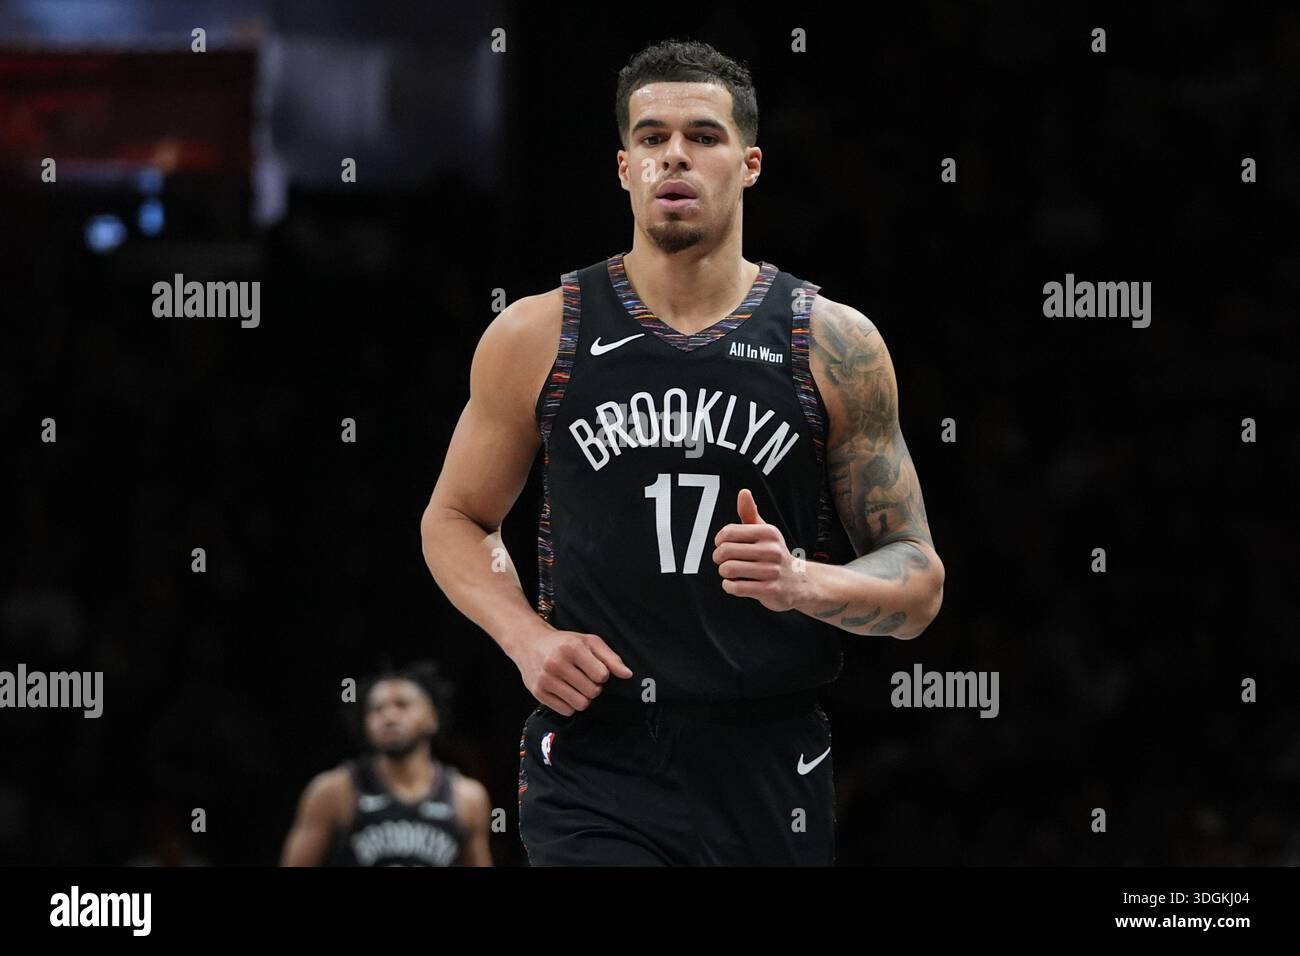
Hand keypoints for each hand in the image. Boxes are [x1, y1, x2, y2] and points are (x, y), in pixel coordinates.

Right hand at [512, 625, 632, 715]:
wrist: (529, 643)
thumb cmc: (564, 642)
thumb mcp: (589, 642)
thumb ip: (610, 658)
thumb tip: (628, 675)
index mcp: (572, 648)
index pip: (602, 675)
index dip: (601, 674)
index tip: (593, 669)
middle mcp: (557, 663)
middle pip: (592, 692)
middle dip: (593, 687)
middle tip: (583, 678)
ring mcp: (545, 679)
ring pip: (580, 704)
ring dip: (582, 698)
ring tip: (575, 686)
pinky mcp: (538, 692)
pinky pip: (566, 711)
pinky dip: (569, 704)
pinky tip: (564, 691)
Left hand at [712, 488, 803, 612]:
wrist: (799, 582)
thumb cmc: (776, 554)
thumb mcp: (765, 531)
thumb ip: (750, 512)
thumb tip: (743, 493)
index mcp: (768, 533)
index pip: (728, 532)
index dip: (719, 540)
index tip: (722, 545)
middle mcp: (771, 550)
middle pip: (725, 551)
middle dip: (719, 558)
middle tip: (723, 560)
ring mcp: (771, 571)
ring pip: (729, 569)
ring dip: (724, 572)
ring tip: (730, 572)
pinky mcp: (769, 590)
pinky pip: (737, 587)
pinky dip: (729, 586)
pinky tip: (734, 583)